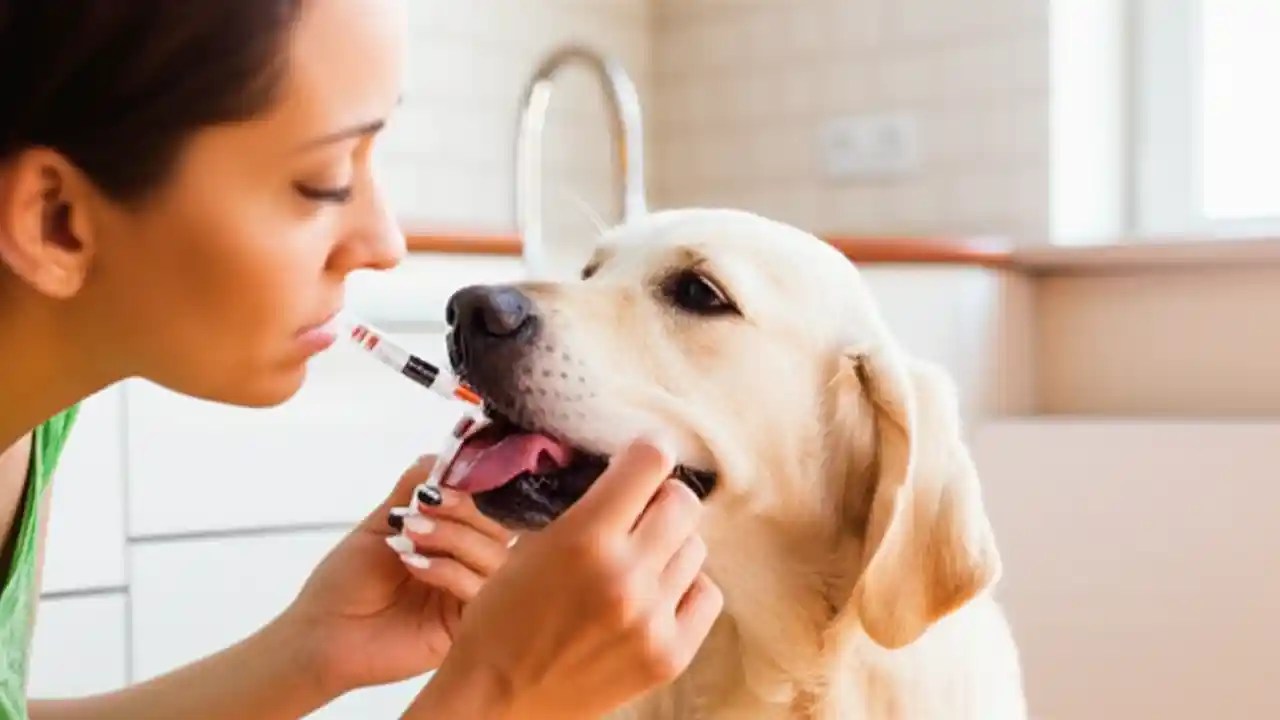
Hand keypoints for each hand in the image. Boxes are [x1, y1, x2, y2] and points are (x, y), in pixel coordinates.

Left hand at [280, 455, 513, 695]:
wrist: (322, 633)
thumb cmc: (347, 581)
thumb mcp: (381, 521)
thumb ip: (414, 487)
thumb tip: (444, 455)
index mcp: (456, 541)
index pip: (491, 510)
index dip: (480, 490)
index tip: (451, 477)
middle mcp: (469, 567)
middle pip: (501, 531)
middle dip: (464, 511)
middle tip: (422, 506)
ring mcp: (470, 598)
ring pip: (497, 559)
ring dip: (455, 538)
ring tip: (411, 534)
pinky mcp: (466, 629)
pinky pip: (481, 593)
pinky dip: (450, 571)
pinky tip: (415, 566)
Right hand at [408, 438, 723, 719]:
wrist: (497, 701)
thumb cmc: (502, 620)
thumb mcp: (529, 547)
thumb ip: (583, 510)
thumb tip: (627, 473)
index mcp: (584, 539)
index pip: (651, 461)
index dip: (646, 453)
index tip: (641, 458)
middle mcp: (626, 576)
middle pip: (684, 503)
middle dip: (661, 499)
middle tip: (640, 510)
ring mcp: (653, 619)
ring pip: (696, 547)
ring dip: (670, 546)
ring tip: (637, 561)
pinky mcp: (670, 655)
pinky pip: (706, 594)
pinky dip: (685, 588)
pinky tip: (655, 594)